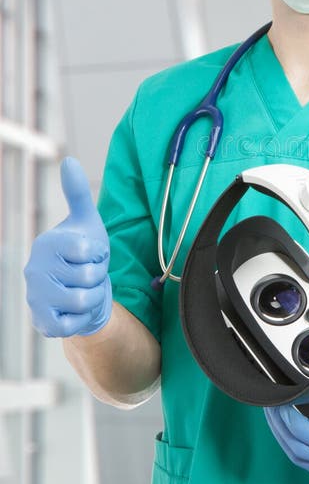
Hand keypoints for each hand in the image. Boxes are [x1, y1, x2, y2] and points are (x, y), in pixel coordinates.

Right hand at [23, 157, 112, 337]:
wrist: (83, 294)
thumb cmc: (84, 255)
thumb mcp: (86, 222)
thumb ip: (77, 193)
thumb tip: (69, 160)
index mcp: (47, 243)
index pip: (88, 250)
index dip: (99, 254)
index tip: (92, 254)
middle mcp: (35, 269)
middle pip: (90, 275)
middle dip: (98, 276)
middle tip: (89, 275)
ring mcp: (36, 297)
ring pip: (84, 300)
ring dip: (94, 297)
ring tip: (86, 290)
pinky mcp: (42, 322)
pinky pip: (73, 323)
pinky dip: (82, 317)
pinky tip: (76, 309)